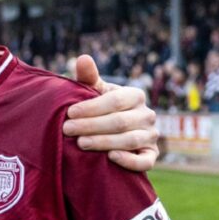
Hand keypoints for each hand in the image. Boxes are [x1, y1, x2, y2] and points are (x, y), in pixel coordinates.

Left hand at [62, 55, 158, 170]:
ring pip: (130, 140)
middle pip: (120, 121)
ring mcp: (151, 136)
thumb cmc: (100, 108)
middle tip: (67, 129)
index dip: (91, 107)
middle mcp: (147, 115)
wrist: (111, 134)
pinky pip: (145, 161)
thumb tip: (82, 58)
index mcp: (135, 95)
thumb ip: (88, 77)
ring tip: (80, 143)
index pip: (114, 101)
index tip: (69, 113)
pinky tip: (111, 158)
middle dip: (91, 126)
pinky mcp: (151, 155)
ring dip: (104, 142)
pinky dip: (129, 160)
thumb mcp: (95, 92)